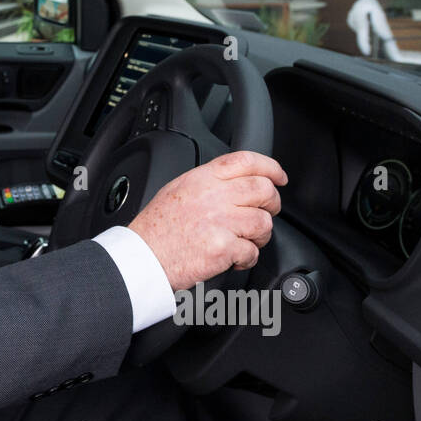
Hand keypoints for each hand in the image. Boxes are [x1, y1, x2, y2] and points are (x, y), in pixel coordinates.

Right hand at [127, 151, 286, 291]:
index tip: (279, 177)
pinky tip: (234, 259)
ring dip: (260, 235)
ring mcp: (219, 221)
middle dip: (272, 203)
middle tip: (266, 212)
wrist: (141, 258)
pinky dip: (247, 259)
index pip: (246, 161)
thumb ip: (207, 183)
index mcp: (201, 179)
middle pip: (263, 190)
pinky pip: (252, 251)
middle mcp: (212, 196)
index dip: (270, 167)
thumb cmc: (155, 229)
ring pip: (263, 223)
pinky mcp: (223, 247)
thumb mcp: (176, 190)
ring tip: (245, 241)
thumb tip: (235, 182)